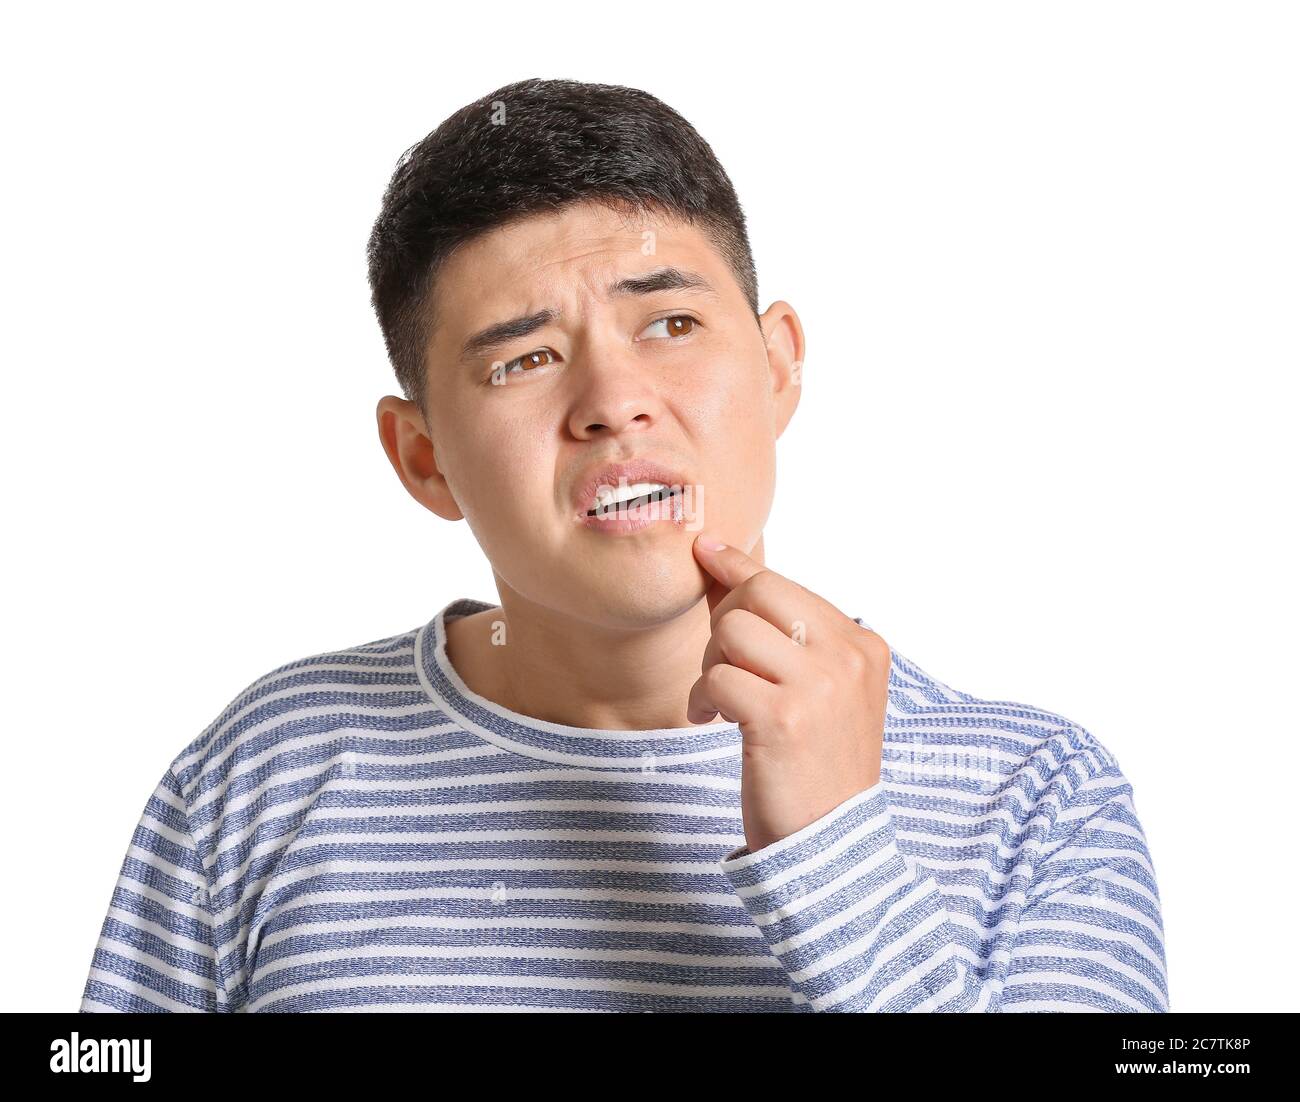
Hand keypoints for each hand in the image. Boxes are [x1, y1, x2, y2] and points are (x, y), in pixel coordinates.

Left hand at [688, 532, 889, 853]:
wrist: (832, 844)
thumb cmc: (815, 761)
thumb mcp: (815, 688)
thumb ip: (780, 630)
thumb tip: (718, 559)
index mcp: (862, 644)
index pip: (785, 584)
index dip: (738, 567)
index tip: (706, 549)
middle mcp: (848, 657)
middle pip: (757, 593)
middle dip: (723, 624)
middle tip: (722, 669)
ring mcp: (819, 686)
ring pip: (732, 630)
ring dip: (711, 665)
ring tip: (722, 702)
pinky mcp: (783, 718)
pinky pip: (717, 677)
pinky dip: (704, 700)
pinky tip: (716, 723)